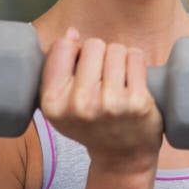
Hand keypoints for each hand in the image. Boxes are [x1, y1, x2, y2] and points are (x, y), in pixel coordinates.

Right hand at [40, 27, 162, 174]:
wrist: (122, 156)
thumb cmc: (92, 123)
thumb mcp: (63, 102)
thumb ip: (59, 67)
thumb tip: (71, 33)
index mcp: (52, 102)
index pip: (63, 46)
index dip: (75, 52)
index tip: (82, 69)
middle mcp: (79, 104)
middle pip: (93, 45)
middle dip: (100, 55)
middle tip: (104, 80)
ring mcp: (109, 104)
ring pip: (116, 49)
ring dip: (120, 59)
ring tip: (118, 82)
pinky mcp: (137, 102)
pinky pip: (136, 56)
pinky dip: (136, 63)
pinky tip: (134, 82)